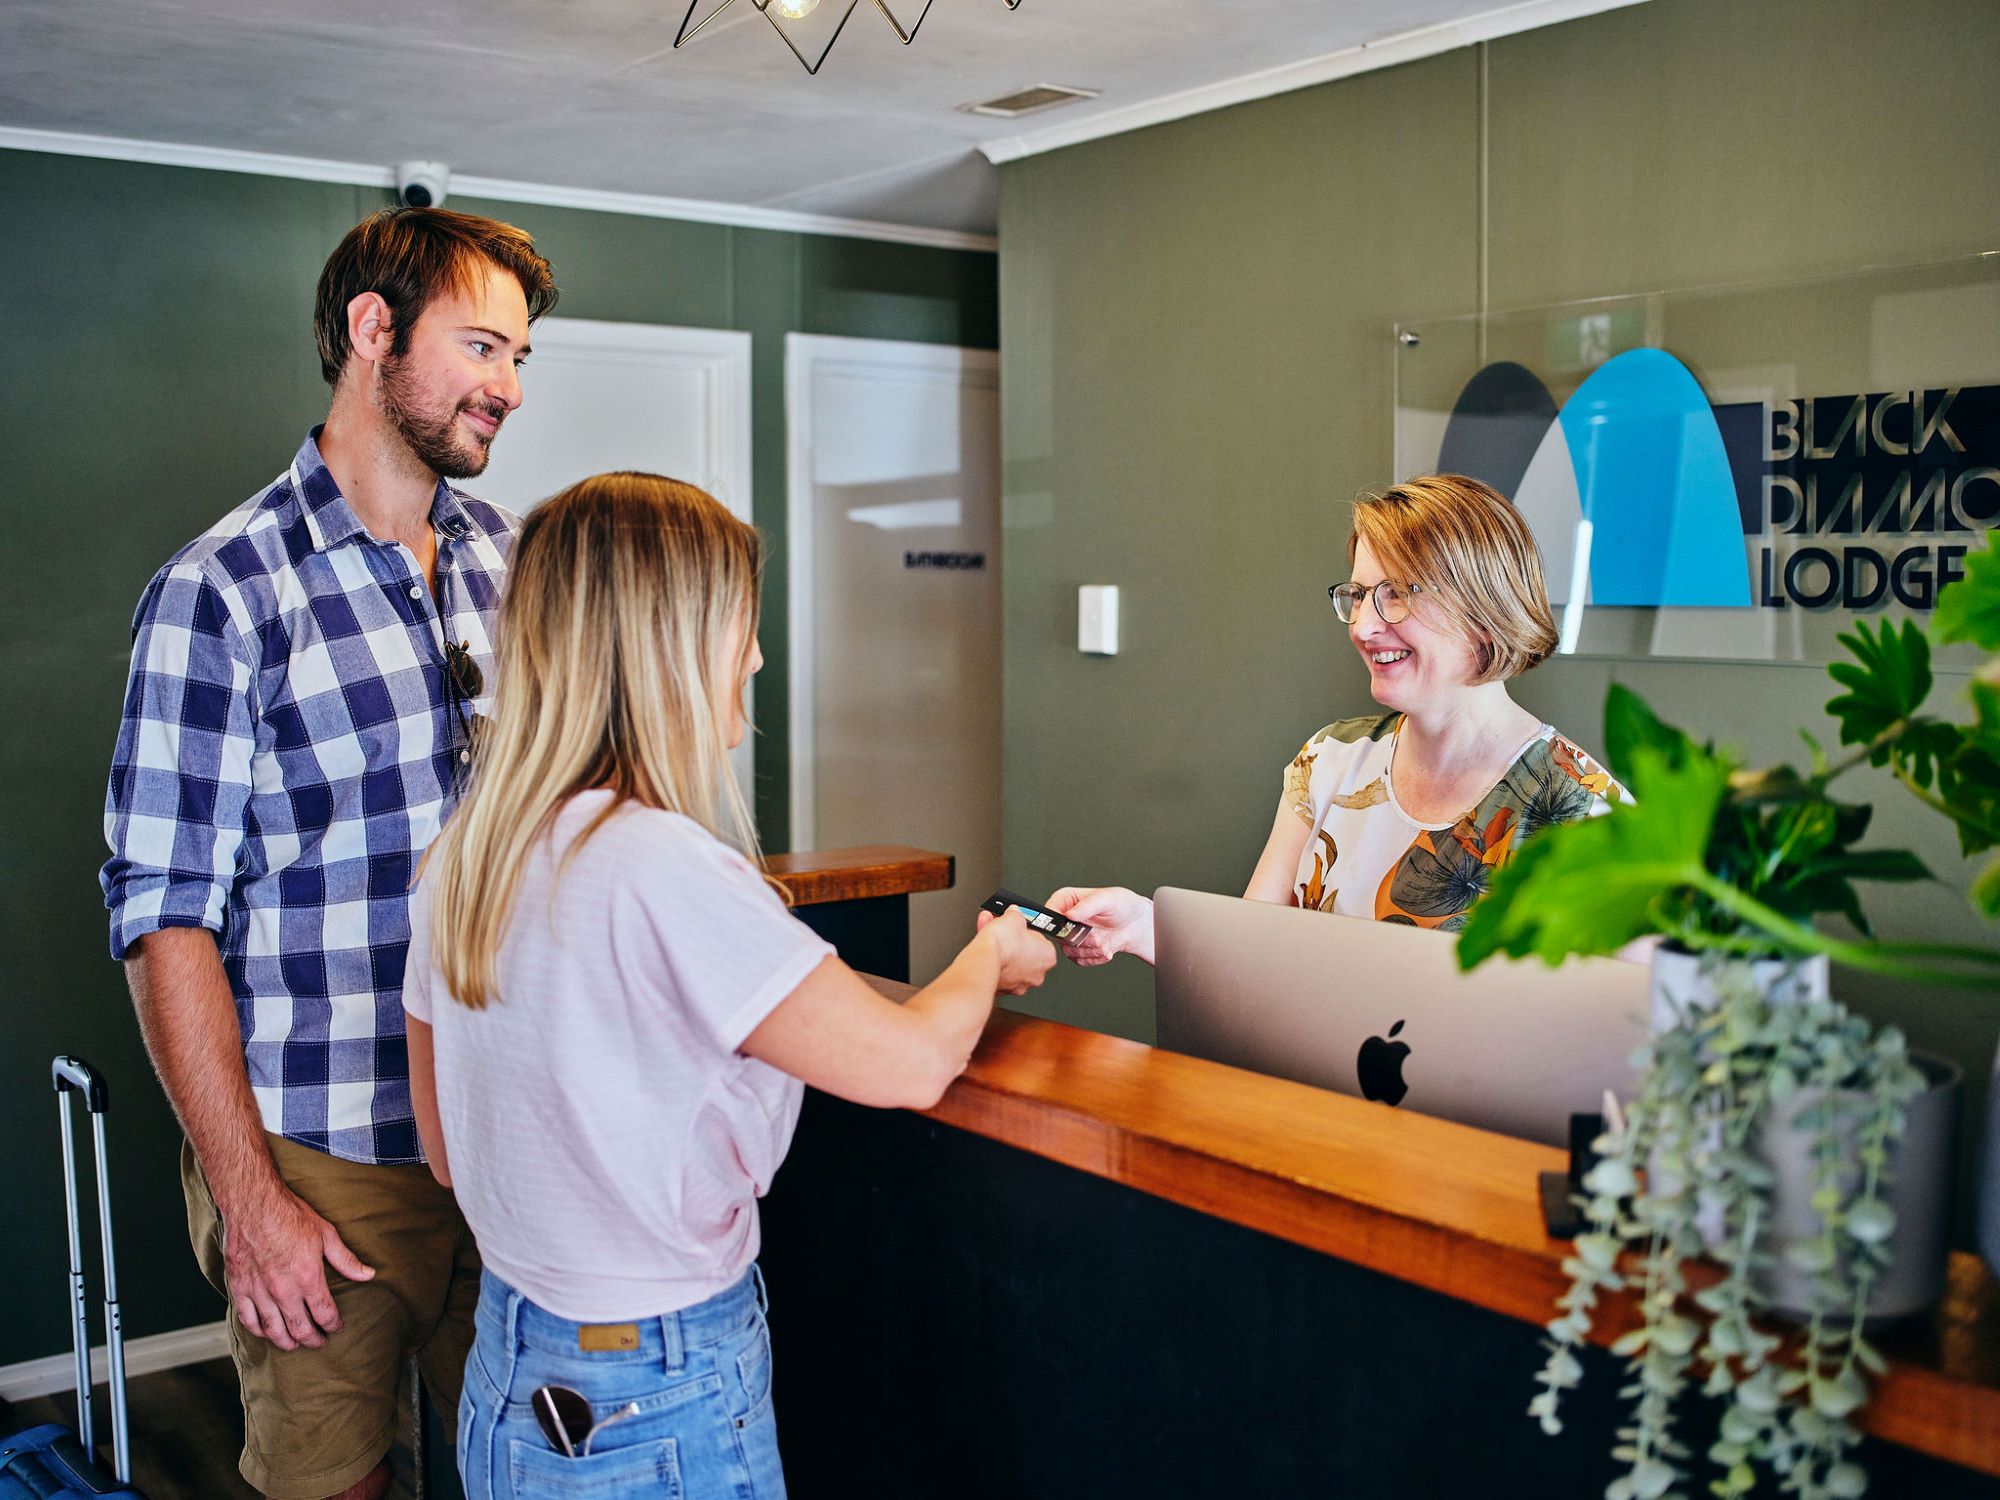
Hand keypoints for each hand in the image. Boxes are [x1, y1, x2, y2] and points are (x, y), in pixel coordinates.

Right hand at [218, 1183, 374, 1350]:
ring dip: (286, 1342)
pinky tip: (267, 1332)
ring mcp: (259, 1291)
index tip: (336, 1327)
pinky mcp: (239, 1288)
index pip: (324, 1313)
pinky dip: (258, 1331)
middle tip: (319, 1342)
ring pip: (273, 1329)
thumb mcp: (326, 1234)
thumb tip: (368, 1274)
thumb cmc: (290, 1216)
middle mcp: (283, 1290)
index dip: (333, 1325)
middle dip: (312, 1339)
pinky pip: (248, 1319)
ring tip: (295, 1344)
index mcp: (308, 1277)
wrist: (253, 1204)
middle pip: (300, 1328)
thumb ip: (346, 1260)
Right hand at [971, 908, 1057, 994]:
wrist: (984, 960)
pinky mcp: (1000, 988)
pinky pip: (997, 970)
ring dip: (999, 947)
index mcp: (1048, 957)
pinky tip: (983, 947)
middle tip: (1001, 928)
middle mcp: (1036, 975)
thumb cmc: (1004, 944)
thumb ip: (1016, 914)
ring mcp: (1018, 984)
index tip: (1016, 924)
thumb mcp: (1013, 917)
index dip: (1025, 930)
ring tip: (986, 931)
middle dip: (1010, 938)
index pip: (1040, 940)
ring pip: (1009, 961)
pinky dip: (991, 960)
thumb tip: (1013, 913)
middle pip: (1024, 952)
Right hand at [1045, 886, 1155, 965]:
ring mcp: (1070, 936)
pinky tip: (1106, 950)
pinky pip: (1079, 961)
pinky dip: (1095, 958)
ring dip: (1090, 950)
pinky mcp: (1078, 951)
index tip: (1073, 927)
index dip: (1057, 922)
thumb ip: (1088, 905)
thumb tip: (1070, 914)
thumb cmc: (1123, 905)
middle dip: (1081, 939)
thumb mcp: (1107, 899)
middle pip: (1059, 935)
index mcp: (1066, 900)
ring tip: (1105, 943)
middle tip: (1097, 936)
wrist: (1136, 924)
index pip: (1049, 911)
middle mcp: (1065, 919)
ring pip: (1069, 951)